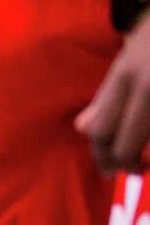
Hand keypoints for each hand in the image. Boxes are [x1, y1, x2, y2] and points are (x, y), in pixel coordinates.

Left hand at [78, 11, 149, 171]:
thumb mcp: (129, 53)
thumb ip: (108, 94)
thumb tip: (82, 129)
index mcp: (125, 75)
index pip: (101, 128)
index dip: (100, 153)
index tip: (105, 165)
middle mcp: (146, 86)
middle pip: (124, 142)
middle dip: (121, 162)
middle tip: (123, 171)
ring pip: (146, 143)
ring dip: (142, 159)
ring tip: (140, 165)